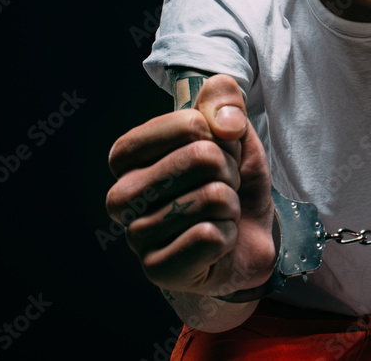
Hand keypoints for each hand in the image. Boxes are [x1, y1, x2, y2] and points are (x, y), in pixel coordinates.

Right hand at [105, 75, 275, 295]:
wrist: (250, 239)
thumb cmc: (231, 183)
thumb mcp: (234, 132)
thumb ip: (225, 100)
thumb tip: (223, 122)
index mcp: (129, 155)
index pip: (189, 123)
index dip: (221, 136)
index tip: (218, 153)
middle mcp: (121, 194)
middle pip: (202, 157)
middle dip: (230, 171)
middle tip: (222, 187)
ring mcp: (135, 235)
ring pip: (211, 196)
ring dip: (230, 205)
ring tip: (218, 214)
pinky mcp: (156, 270)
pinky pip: (209, 236)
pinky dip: (227, 236)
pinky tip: (216, 243)